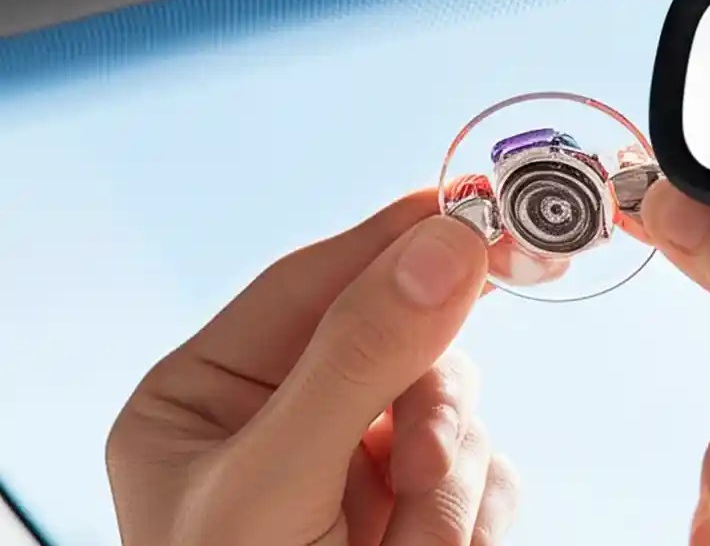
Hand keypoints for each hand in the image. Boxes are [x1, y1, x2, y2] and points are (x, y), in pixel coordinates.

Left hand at [107, 191, 519, 545]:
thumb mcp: (277, 486)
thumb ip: (360, 357)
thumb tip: (449, 242)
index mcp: (210, 394)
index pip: (317, 280)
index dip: (400, 238)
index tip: (479, 205)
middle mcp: (286, 419)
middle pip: (406, 344)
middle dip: (426, 415)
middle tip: (418, 474)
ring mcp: (358, 466)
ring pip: (458, 411)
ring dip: (447, 490)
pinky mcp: (418, 512)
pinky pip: (489, 472)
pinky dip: (476, 521)